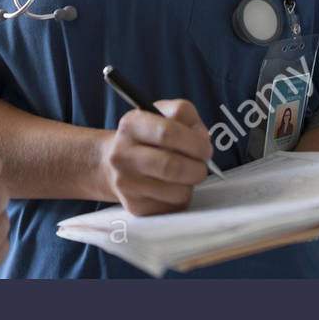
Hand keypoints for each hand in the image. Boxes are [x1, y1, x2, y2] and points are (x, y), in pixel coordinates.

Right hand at [99, 99, 212, 215]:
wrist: (113, 163)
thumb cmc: (145, 137)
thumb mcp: (160, 112)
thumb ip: (184, 114)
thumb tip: (202, 137)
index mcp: (131, 125)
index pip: (167, 133)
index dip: (195, 142)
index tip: (205, 148)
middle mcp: (123, 155)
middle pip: (172, 167)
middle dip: (198, 168)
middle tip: (202, 165)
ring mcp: (126, 184)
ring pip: (177, 191)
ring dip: (191, 184)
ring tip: (185, 174)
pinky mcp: (135, 206)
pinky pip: (173, 207)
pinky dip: (181, 197)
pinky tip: (172, 186)